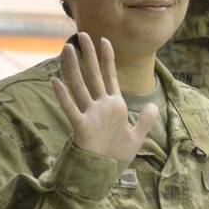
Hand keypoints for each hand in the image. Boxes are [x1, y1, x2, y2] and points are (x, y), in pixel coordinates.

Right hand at [50, 32, 156, 162]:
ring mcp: (89, 114)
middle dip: (89, 55)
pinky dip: (63, 96)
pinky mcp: (81, 126)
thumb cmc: (116, 156)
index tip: (105, 40)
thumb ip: (145, 121)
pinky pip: (71, 108)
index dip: (108, 58)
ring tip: (67, 49)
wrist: (105, 174)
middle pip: (93, 75)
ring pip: (79, 86)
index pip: (110, 76)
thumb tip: (153, 106)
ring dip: (73, 68)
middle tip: (83, 35)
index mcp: (114, 106)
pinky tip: (55, 81)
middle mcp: (100, 106)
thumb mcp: (137, 137)